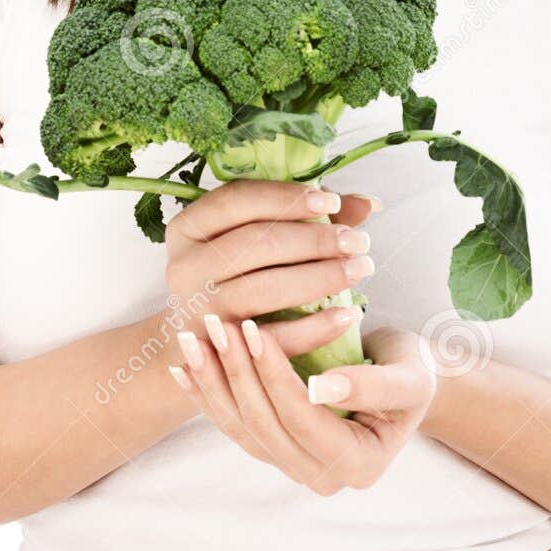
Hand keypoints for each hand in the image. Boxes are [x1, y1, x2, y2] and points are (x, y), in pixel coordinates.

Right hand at [163, 178, 375, 364]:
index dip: (286, 198)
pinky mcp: (220, 353)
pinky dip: (314, 328)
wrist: (200, 341)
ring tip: (359, 269)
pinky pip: (274, 338)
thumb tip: (368, 204)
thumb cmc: (237, 273)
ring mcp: (199, 311)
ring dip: (318, 278)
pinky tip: (348, 314)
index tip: (331, 202)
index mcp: (188, 227)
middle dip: (313, 240)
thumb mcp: (257, 236)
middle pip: (254, 244)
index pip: (237, 200)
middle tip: (358, 241)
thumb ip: (307, 214)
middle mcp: (183, 267)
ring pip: (263, 289)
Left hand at [168, 321, 436, 492]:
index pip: (303, 420)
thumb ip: (374, 386)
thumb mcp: (410, 377)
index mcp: (357, 465)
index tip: (254, 330)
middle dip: (236, 374)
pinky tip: (183, 365)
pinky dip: (206, 394)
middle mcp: (320, 475)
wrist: (402, 377)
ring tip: (191, 338)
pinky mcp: (272, 445)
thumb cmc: (412, 373)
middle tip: (217, 324)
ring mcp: (292, 464)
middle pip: (264, 427)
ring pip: (241, 427)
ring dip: (212, 382)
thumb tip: (321, 388)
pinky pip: (233, 422)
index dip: (276, 377)